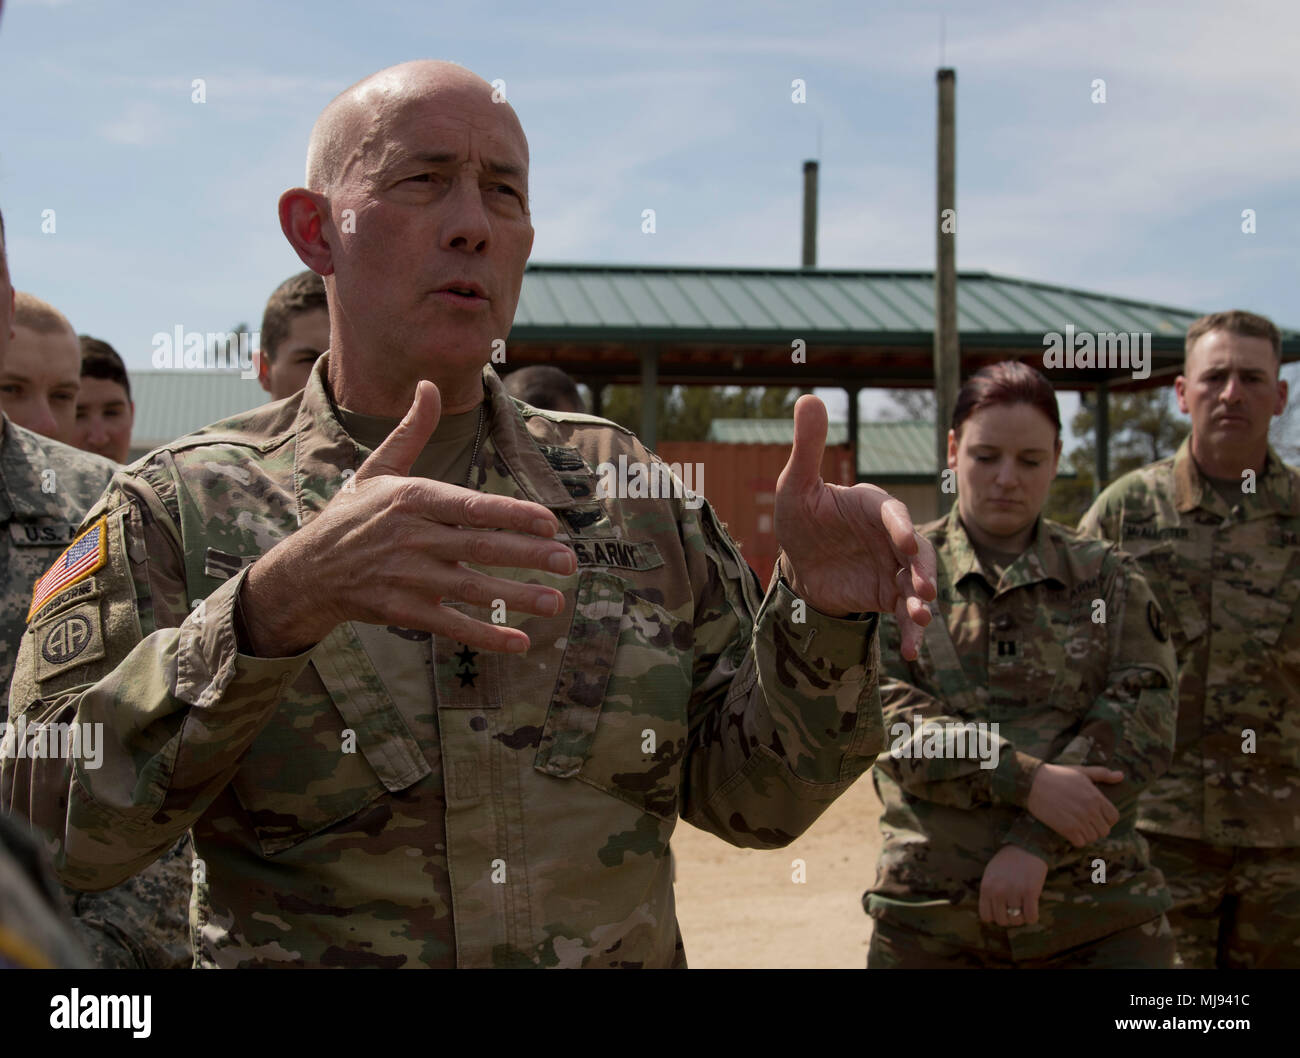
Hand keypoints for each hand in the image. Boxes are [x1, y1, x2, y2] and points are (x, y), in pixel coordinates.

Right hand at [241, 380, 576, 655]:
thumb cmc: (351, 515)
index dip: (512, 515)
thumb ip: (412, 431)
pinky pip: (452, 624)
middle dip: (528, 556)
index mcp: (413, 500)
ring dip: (517, 598)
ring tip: (556, 601)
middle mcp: (413, 539)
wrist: (306, 571)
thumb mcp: (377, 469)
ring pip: (472, 590)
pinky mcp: (404, 611)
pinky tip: (521, 642)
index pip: (471, 508)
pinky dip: (486, 636)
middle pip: (480, 548)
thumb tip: (429, 385)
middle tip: (569, 562)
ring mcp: (409, 578)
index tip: (549, 521)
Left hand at [774, 395, 936, 658]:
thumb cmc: (801, 517)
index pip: (893, 513)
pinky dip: (913, 632)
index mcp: (875, 505)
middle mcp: (892, 536)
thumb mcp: (796, 485)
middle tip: (922, 590)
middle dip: (921, 571)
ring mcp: (895, 567)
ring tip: (922, 619)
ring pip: (917, 584)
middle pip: (916, 552)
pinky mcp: (890, 595)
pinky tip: (914, 653)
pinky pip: (907, 613)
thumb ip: (808, 446)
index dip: (900, 527)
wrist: (799, 563)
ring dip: (923, 602)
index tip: (904, 543)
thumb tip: (808, 397)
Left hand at [979, 845, 1047, 927]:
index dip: (995, 916)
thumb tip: (992, 912)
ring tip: (1024, 906)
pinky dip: (1032, 917)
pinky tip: (1033, 908)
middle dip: (1010, 917)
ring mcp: (1014, 892)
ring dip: (1022, 917)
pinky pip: (1031, 917)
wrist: (1025, 846)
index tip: (1002, 911)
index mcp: (986, 887)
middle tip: (1016, 908)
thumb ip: (989, 892)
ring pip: (1016, 920)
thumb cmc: (1007, 861)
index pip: (986, 916)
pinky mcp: (1030, 892)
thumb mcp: (990, 874)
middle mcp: (998, 891)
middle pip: (1002, 920)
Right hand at [1026, 763, 1123, 846]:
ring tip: (1076, 826)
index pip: (1114, 817)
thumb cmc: (1056, 775)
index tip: (1096, 816)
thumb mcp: (1081, 771)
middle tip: (1084, 822)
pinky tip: (1069, 831)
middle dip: (1096, 828)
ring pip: (1092, 838)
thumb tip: (1121, 775)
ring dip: (1085, 834)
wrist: (1032, 783)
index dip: (1106, 819)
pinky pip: (1080, 843)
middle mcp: (1090, 810)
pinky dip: (1076, 839)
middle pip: (1104, 831)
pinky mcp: (1067, 829)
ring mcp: (1079, 820)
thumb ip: (1102, 774)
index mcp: (1096, 796)